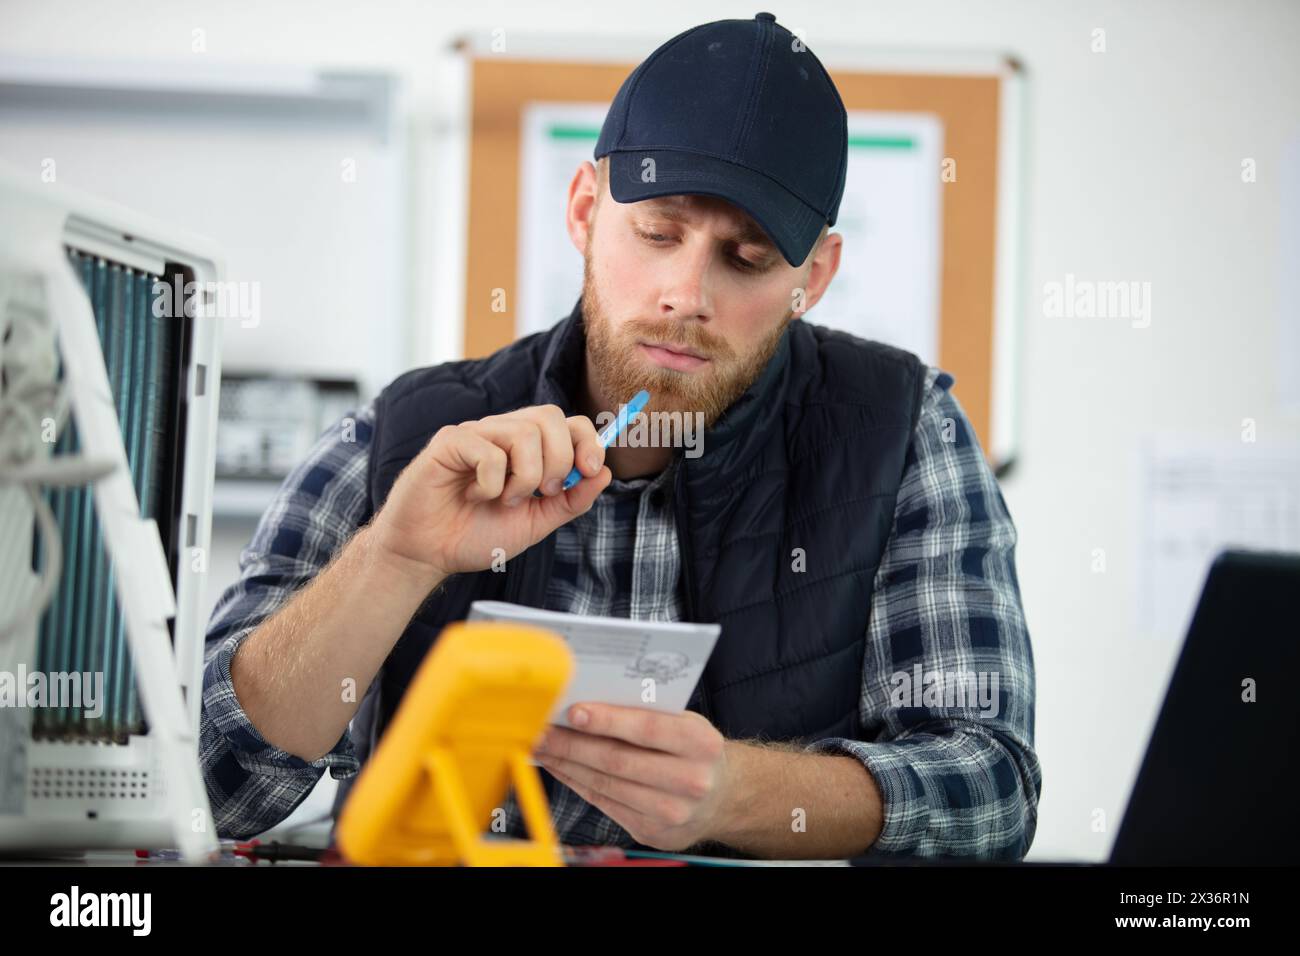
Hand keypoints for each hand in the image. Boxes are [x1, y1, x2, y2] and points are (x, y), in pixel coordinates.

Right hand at [369, 404, 611, 581]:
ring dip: (525, 477)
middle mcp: (502, 432)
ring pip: (523, 432)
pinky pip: (489, 451)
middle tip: (541, 493)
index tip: (589, 470)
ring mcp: (476, 434)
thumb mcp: (536, 523)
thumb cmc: (476, 535)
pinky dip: (491, 483)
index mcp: (527, 447)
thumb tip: (604, 473)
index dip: (587, 441)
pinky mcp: (449, 442)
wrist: (429, 555)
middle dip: (558, 460)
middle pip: (549, 416)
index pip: (568, 421)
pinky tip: (475, 495)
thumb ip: (570, 500)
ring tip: (504, 500)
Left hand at [532, 703, 732, 851]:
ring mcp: (671, 811)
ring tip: (542, 747)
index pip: (647, 729)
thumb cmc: (695, 750)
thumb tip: (588, 704)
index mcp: (700, 743)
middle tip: (541, 729)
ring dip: (568, 765)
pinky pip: (605, 803)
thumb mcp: (685, 722)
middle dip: (573, 744)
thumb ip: (646, 713)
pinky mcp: (652, 832)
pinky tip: (562, 767)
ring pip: (606, 785)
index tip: (574, 712)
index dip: (607, 720)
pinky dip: (578, 783)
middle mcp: (689, 780)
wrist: (724, 796)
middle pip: (618, 760)